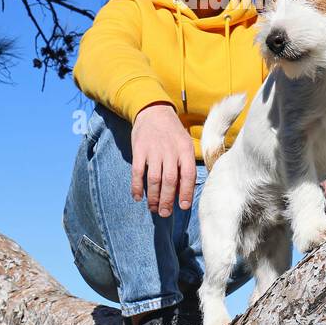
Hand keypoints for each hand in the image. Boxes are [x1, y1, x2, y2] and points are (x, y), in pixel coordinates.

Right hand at [131, 102, 196, 216]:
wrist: (153, 111)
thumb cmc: (172, 133)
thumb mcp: (184, 144)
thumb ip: (184, 165)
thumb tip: (182, 191)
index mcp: (185, 150)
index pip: (188, 175)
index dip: (186, 192)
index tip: (183, 206)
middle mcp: (170, 151)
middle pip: (170, 180)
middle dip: (167, 200)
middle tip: (165, 213)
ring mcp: (154, 150)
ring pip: (154, 179)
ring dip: (153, 196)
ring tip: (154, 209)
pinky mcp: (139, 150)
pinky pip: (137, 172)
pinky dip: (137, 186)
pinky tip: (138, 197)